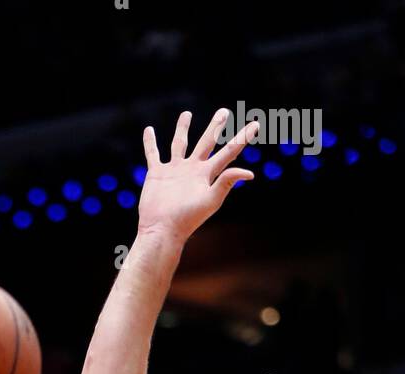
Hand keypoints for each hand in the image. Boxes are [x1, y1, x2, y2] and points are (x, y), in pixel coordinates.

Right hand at [136, 109, 256, 246]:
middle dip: (215, 127)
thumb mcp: (210, 200)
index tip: (256, 125)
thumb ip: (226, 183)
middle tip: (224, 112)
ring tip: (187, 114)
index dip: (243, 138)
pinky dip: (150, 143)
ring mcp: (174, 170)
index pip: (229, 152)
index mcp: (207, 174)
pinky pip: (153, 154)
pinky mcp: (156, 174)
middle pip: (206, 142)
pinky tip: (149, 130)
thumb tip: (249, 173)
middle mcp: (192, 169)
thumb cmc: (187, 219)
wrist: (162, 230)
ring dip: (182, 129)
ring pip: (180, 144)